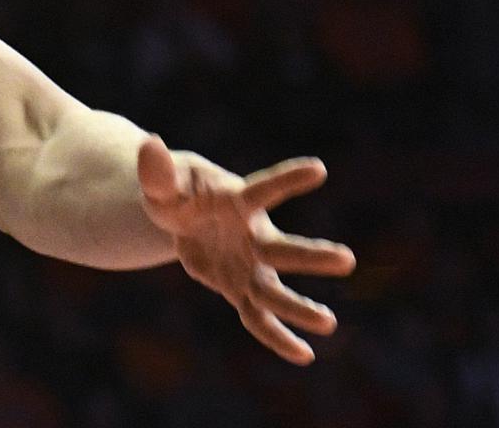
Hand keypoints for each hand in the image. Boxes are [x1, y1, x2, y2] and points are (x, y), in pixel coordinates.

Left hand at [135, 136, 355, 363]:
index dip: (288, 178)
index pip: (264, 188)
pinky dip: (278, 337)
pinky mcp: (239, 289)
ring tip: (328, 323)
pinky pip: (258, 318)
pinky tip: (304, 355)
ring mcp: (250, 266)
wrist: (182, 216)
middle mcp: (253, 235)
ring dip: (299, 307)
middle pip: (281, 249)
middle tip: (348, 258)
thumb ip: (157, 170)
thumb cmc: (177, 191)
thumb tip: (150, 144)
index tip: (318, 168)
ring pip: (274, 291)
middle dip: (311, 255)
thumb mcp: (162, 182)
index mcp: (238, 200)